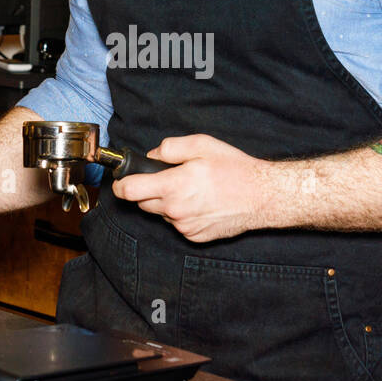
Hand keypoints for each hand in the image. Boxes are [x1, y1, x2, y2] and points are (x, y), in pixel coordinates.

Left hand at [111, 134, 272, 242]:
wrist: (261, 196)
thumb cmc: (234, 169)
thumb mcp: (201, 144)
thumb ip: (170, 147)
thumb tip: (153, 155)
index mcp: (173, 186)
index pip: (129, 191)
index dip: (120, 185)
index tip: (120, 181)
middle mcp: (175, 210)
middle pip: (142, 203)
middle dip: (147, 190)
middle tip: (168, 179)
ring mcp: (184, 226)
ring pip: (161, 214)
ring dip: (167, 203)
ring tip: (191, 190)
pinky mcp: (194, 236)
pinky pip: (178, 224)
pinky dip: (183, 214)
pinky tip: (201, 203)